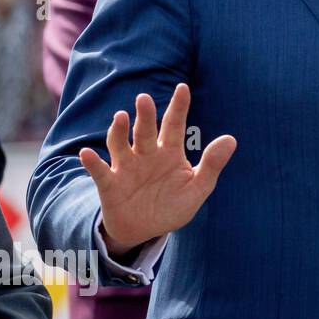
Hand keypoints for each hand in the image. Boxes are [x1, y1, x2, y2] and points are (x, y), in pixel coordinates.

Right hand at [79, 84, 235, 257]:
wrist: (146, 231)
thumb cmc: (173, 206)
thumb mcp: (198, 188)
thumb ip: (212, 165)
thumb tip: (231, 139)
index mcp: (169, 152)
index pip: (175, 125)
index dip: (179, 107)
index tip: (183, 88)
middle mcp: (146, 155)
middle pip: (145, 131)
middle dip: (145, 115)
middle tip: (144, 98)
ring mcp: (126, 168)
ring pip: (120, 144)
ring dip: (118, 131)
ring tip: (121, 117)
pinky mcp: (109, 185)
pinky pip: (99, 171)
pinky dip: (92, 162)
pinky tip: (87, 153)